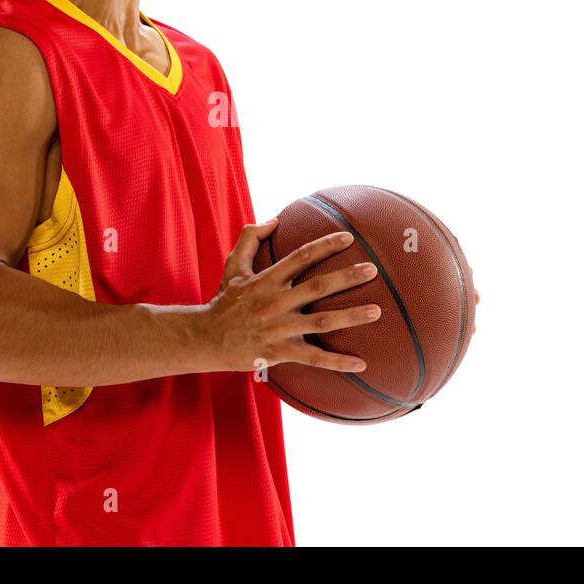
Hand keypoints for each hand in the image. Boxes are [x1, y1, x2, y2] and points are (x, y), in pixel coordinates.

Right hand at [199, 219, 381, 373]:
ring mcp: (279, 328)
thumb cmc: (224, 301)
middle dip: (347, 277)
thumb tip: (275, 219)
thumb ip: (250, 238)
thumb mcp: (232, 266)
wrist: (206, 339)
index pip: (300, 257)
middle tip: (373, 269)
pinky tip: (362, 363)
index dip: (325, 246)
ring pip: (321, 321)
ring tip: (377, 310)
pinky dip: (338, 362)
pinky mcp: (280, 352)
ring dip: (351, 316)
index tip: (349, 237)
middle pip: (317, 287)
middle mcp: (275, 302)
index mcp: (266, 279)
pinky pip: (314, 358)